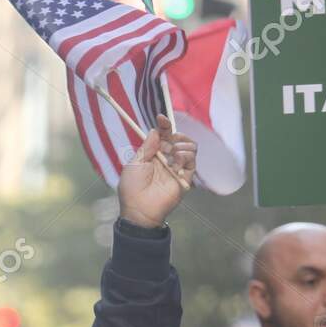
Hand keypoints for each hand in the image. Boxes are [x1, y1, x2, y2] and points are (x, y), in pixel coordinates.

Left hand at [116, 115, 196, 229]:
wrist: (139, 209)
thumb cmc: (132, 188)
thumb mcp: (135, 163)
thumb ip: (147, 146)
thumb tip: (155, 130)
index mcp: (154, 155)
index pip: (164, 136)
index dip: (164, 126)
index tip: (161, 118)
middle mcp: (167, 159)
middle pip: (180, 139)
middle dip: (175, 135)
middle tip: (167, 141)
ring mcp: (177, 168)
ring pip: (190, 146)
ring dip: (182, 145)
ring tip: (172, 154)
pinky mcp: (185, 178)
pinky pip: (192, 160)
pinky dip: (185, 156)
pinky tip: (176, 162)